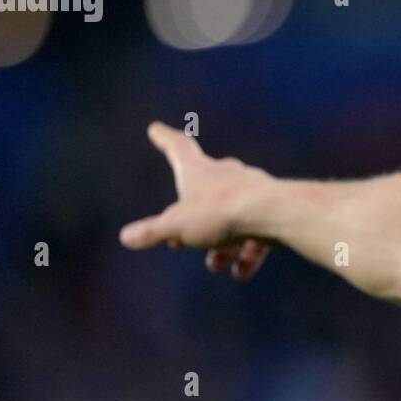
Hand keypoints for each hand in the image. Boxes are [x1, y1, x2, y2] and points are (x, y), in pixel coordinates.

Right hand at [119, 122, 272, 280]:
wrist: (275, 214)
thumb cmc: (221, 212)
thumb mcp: (177, 227)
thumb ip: (152, 232)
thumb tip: (126, 237)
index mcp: (200, 171)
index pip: (178, 148)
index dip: (165, 139)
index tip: (156, 128)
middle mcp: (227, 176)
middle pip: (205, 192)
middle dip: (192, 218)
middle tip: (179, 242)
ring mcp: (252, 192)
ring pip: (231, 219)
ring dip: (222, 244)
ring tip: (216, 264)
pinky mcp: (273, 211)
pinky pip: (256, 233)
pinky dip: (247, 253)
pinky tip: (241, 272)